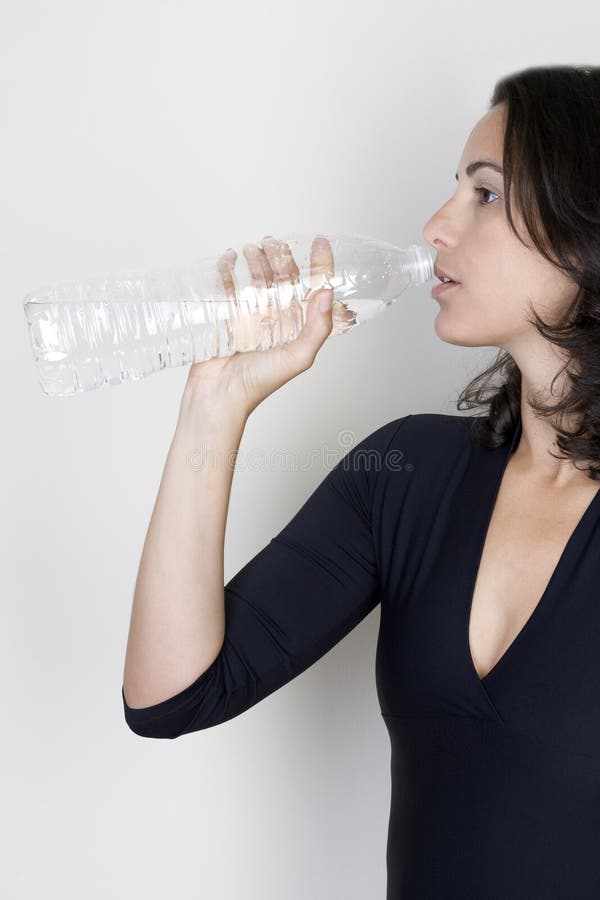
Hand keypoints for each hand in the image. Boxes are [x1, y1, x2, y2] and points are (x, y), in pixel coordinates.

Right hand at [183, 234, 345, 415]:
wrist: (219, 396)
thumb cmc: (258, 383)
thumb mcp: (298, 357)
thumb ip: (318, 328)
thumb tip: (327, 294)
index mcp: (297, 327)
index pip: (313, 289)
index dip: (320, 264)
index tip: (320, 241)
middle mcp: (276, 319)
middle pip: (282, 278)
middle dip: (281, 256)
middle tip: (274, 243)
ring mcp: (250, 316)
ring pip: (256, 278)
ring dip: (256, 259)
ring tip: (253, 248)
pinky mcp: (225, 316)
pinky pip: (226, 286)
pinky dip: (227, 269)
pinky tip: (229, 259)